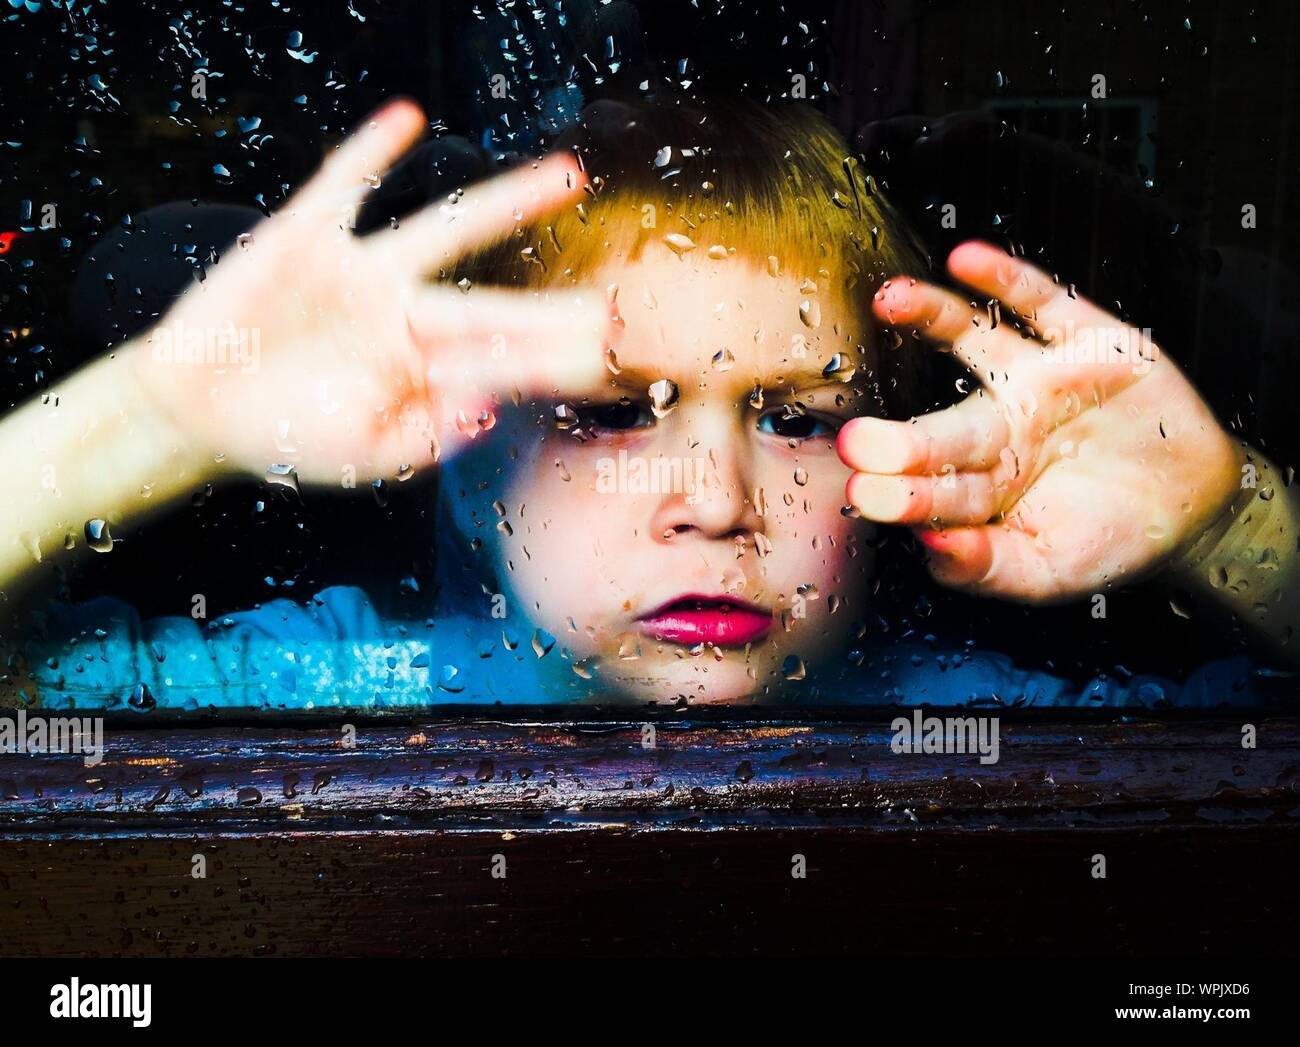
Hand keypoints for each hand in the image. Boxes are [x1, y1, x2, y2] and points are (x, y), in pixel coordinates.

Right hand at [128, 98, 612, 485]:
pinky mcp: (307, 243)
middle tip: (622, 301)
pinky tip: (408, 119)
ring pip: (448, 231)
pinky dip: (370, 155)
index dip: (559, 363)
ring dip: (507, 203)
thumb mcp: (363, 454)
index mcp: (423, 372)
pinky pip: (343, 191)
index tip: (619, 361)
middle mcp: (406, 318)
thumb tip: (494, 409)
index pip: (503, 365)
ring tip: (570, 175)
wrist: (200, 411)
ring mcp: (363, 277)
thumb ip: (429, 436)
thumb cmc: (286, 439)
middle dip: (555, 308)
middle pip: (496, 305)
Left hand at [838, 241, 1244, 602]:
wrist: (1191, 503)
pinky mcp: (1083, 339)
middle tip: (856, 441)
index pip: (933, 490)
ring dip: (931, 315)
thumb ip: (986, 566)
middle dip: (902, 438)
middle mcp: (996, 427)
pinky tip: (965, 261)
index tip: (867, 495)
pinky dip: (1006, 279)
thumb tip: (931, 548)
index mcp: (978, 486)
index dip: (903, 493)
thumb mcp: (1047, 571)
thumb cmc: (1105, 539)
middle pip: (942, 430)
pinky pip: (1041, 302)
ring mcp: (1034, 379)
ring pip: (974, 340)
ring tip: (890, 300)